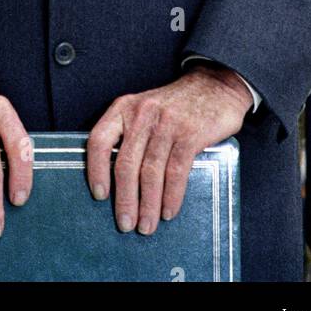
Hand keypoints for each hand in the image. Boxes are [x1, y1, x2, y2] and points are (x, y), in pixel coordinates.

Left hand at [86, 63, 251, 235]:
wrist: (215, 85)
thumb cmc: (175, 105)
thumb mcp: (145, 110)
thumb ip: (131, 136)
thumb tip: (118, 182)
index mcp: (124, 108)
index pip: (99, 140)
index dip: (96, 170)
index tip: (99, 195)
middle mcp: (142, 114)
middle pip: (126, 164)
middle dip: (125, 200)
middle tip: (126, 224)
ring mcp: (166, 123)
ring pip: (150, 172)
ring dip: (148, 205)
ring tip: (147, 225)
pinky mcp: (190, 133)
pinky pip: (176, 171)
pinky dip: (171, 196)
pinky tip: (169, 211)